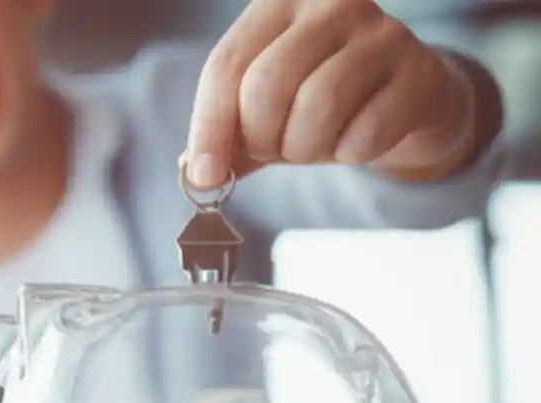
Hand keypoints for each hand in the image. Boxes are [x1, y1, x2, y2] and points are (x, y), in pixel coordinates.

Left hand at [186, 0, 477, 188]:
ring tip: (313, 147)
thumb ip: (227, 136)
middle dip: (263, 140)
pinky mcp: (420, 71)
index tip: (204, 176)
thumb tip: (193, 174)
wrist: (410, 101)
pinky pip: (365, 132)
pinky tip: (356, 142)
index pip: (225, 67)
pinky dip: (350, 153)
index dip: (208, 128)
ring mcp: (382, 32)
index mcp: (280, 3)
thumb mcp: (268, 111)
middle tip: (277, 151)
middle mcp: (331, 4)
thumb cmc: (326, 100)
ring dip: (305, 149)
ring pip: (317, 107)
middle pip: (266, 87)